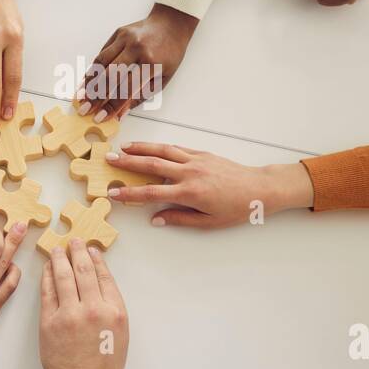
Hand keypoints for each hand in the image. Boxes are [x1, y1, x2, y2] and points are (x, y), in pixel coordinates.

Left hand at [34, 240, 127, 368]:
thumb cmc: (103, 364)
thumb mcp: (120, 333)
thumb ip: (112, 305)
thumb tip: (99, 280)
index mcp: (114, 311)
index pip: (103, 275)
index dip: (96, 259)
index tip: (90, 249)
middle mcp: (92, 309)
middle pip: (83, 270)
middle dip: (77, 251)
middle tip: (73, 241)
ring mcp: (69, 314)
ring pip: (62, 276)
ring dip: (59, 259)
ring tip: (57, 250)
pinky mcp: (49, 321)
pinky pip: (47, 291)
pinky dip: (47, 276)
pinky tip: (47, 269)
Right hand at [81, 3, 197, 120]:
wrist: (171, 24)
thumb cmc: (169, 54)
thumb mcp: (162, 78)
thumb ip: (142, 96)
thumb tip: (121, 113)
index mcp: (151, 63)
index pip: (126, 88)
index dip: (112, 105)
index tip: (101, 117)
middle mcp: (136, 49)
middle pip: (110, 76)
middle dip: (95, 96)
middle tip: (84, 109)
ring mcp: (125, 39)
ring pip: (101, 63)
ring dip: (89, 82)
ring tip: (81, 97)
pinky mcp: (118, 33)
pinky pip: (102, 53)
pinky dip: (93, 68)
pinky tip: (86, 81)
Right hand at [105, 143, 313, 228]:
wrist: (259, 188)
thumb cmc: (237, 208)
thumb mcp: (208, 222)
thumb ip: (180, 218)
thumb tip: (156, 219)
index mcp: (189, 192)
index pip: (151, 192)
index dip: (129, 193)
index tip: (113, 193)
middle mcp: (190, 172)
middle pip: (151, 164)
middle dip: (128, 162)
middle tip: (108, 159)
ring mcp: (196, 160)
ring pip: (163, 150)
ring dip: (141, 148)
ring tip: (124, 147)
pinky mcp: (203, 153)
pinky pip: (177, 148)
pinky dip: (161, 146)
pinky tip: (151, 147)